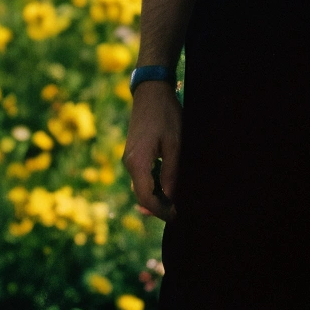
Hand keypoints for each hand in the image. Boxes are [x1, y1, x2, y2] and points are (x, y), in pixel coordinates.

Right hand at [123, 82, 182, 218]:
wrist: (150, 92)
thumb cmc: (165, 115)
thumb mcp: (174, 144)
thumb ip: (171, 172)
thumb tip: (172, 197)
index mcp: (137, 163)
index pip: (146, 198)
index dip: (161, 211)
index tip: (177, 216)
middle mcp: (129, 163)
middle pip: (142, 195)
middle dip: (160, 206)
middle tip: (180, 211)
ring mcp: (129, 158)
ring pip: (142, 186)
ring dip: (158, 195)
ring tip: (177, 200)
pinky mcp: (133, 153)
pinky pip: (142, 175)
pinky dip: (154, 184)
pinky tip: (169, 184)